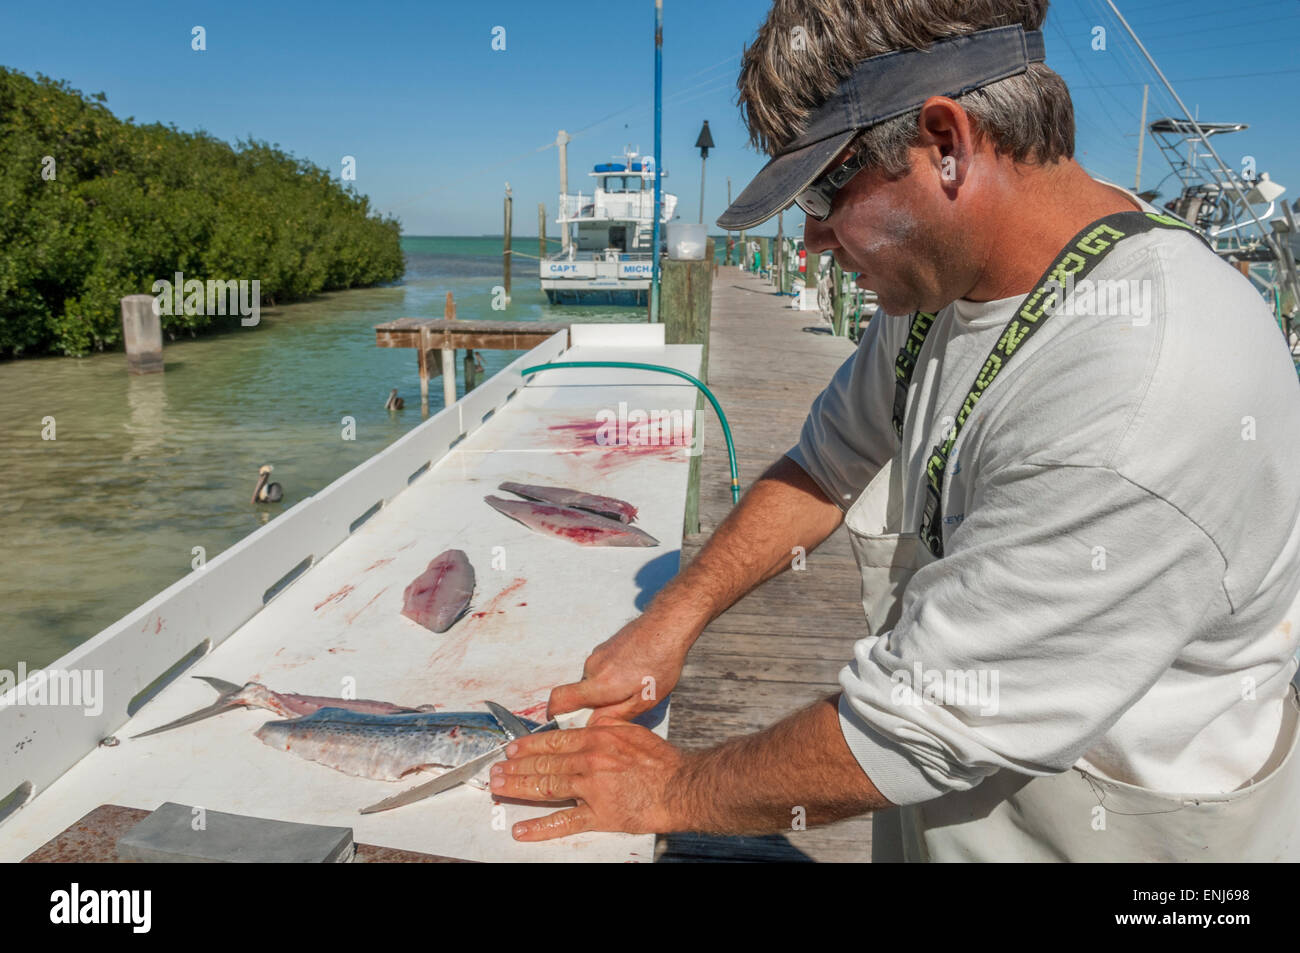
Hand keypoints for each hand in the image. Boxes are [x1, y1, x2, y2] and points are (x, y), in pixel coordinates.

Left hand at [491, 715, 685, 839]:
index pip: (553, 741)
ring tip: (499, 790)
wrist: (681, 786)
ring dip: (519, 788)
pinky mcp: (600, 815)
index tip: (511, 749)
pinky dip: (540, 826)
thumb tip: (587, 722)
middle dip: (515, 768)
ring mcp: (593, 789)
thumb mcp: (632, 731)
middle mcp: (590, 761)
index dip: (528, 745)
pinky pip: (564, 821)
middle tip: (495, 772)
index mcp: (597, 738)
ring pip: (547, 787)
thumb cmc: (661, 761)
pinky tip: (522, 829)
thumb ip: (606, 726)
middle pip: (544, 764)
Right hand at [547, 611, 693, 720]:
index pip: (559, 700)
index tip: (568, 723)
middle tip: (619, 708)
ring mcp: (597, 654)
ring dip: (603, 691)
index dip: (556, 714)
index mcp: (599, 683)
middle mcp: (592, 667)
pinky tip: (633, 675)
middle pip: (577, 694)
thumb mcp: (645, 699)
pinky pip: (599, 669)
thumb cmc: (661, 663)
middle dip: (591, 706)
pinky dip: (610, 677)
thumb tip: (593, 725)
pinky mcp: (604, 647)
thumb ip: (616, 715)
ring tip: (632, 688)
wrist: (667, 625)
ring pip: (591, 681)